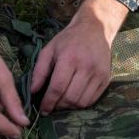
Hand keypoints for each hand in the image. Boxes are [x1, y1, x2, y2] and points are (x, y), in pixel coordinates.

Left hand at [31, 0, 127, 114]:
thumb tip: (32, 91)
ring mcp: (98, 73)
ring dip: (70, 108)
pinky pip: (93, 100)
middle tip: (52, 106)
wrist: (95, 29)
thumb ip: (39, 70)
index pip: (57, 88)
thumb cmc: (69, 40)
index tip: (43, 110)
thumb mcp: (49, 49)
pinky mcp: (106, 78)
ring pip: (82, 102)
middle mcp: (86, 66)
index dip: (48, 102)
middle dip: (58, 106)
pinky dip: (81, 104)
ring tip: (62, 103)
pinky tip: (74, 98)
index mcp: (69, 58)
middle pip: (70, 98)